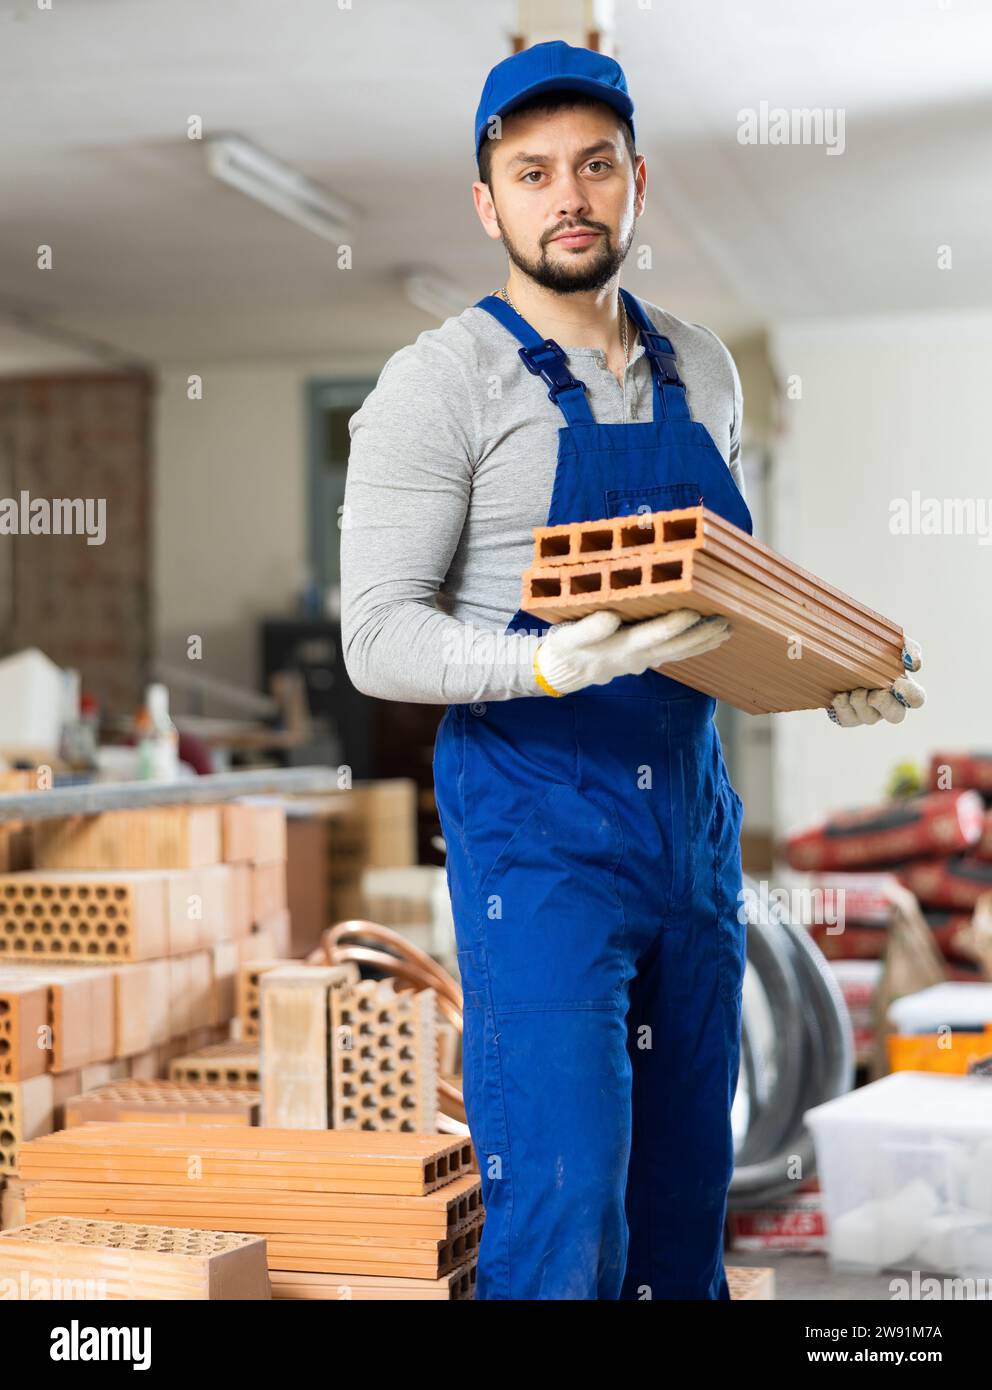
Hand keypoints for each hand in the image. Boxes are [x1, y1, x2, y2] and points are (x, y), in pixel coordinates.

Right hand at [534, 608, 730, 696]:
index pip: (651, 637)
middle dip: (701, 635)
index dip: (673, 626)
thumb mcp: (568, 638)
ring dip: (704, 642)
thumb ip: (588, 629)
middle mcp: (637, 657)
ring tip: (726, 628)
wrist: (566, 671)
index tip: (693, 613)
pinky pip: (676, 654)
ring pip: (680, 653)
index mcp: (620, 648)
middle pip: (675, 648)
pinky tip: (711, 637)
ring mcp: (644, 660)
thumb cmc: (566, 648)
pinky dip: (696, 646)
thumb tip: (611, 617)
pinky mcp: (646, 658)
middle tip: (724, 621)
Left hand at [827, 637, 925, 725]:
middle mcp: (887, 703)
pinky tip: (840, 694)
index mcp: (902, 687)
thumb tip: (915, 664)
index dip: (910, 695)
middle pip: (896, 716)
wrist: (838, 651)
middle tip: (875, 693)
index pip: (916, 699)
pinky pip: (848, 720)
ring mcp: (867, 712)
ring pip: (870, 718)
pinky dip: (843, 707)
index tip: (897, 682)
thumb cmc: (872, 648)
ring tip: (854, 688)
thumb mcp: (892, 641)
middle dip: (885, 705)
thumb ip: (909, 647)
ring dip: (861, 702)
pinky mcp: (848, 717)